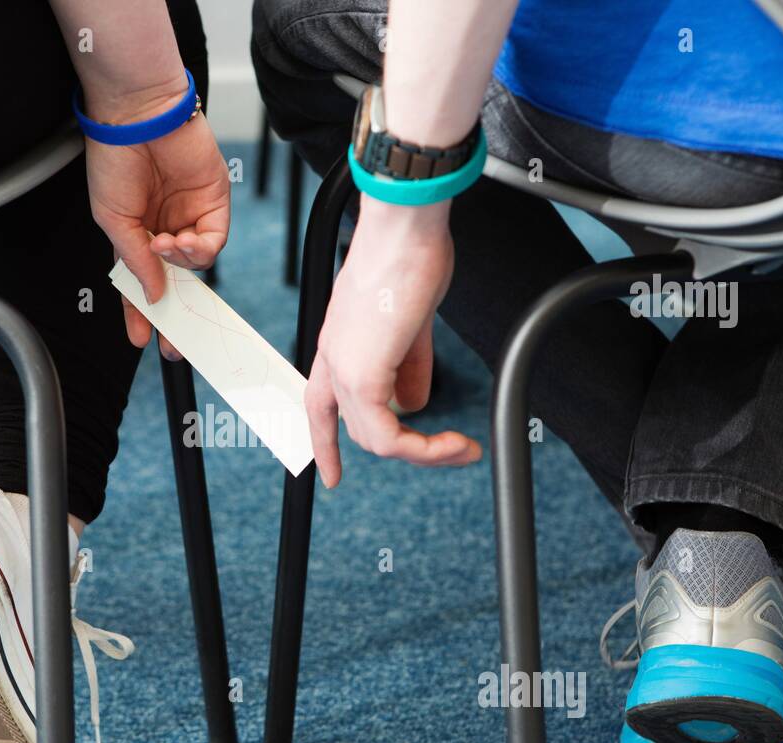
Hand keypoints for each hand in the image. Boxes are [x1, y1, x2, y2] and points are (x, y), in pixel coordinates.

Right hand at [84, 81, 230, 359]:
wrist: (139, 115)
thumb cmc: (114, 159)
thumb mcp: (112, 220)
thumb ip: (134, 260)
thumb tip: (152, 296)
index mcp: (136, 235)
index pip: (142, 284)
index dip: (141, 313)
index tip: (141, 339)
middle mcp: (165, 230)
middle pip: (177, 282)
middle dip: (177, 314)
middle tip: (175, 343)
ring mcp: (191, 218)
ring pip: (197, 265)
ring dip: (182, 264)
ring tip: (165, 244)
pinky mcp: (214, 205)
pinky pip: (213, 242)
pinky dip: (200, 249)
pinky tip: (182, 238)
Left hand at [306, 196, 481, 486]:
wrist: (405, 228)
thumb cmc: (408, 255)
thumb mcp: (410, 320)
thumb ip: (409, 362)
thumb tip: (414, 399)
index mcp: (339, 345)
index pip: (320, 406)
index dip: (325, 444)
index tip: (332, 475)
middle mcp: (334, 359)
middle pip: (360, 430)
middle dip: (411, 449)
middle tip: (456, 449)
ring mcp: (345, 369)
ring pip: (376, 440)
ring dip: (425, 453)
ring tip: (462, 448)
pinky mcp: (363, 375)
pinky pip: (388, 437)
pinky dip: (423, 449)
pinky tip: (453, 443)